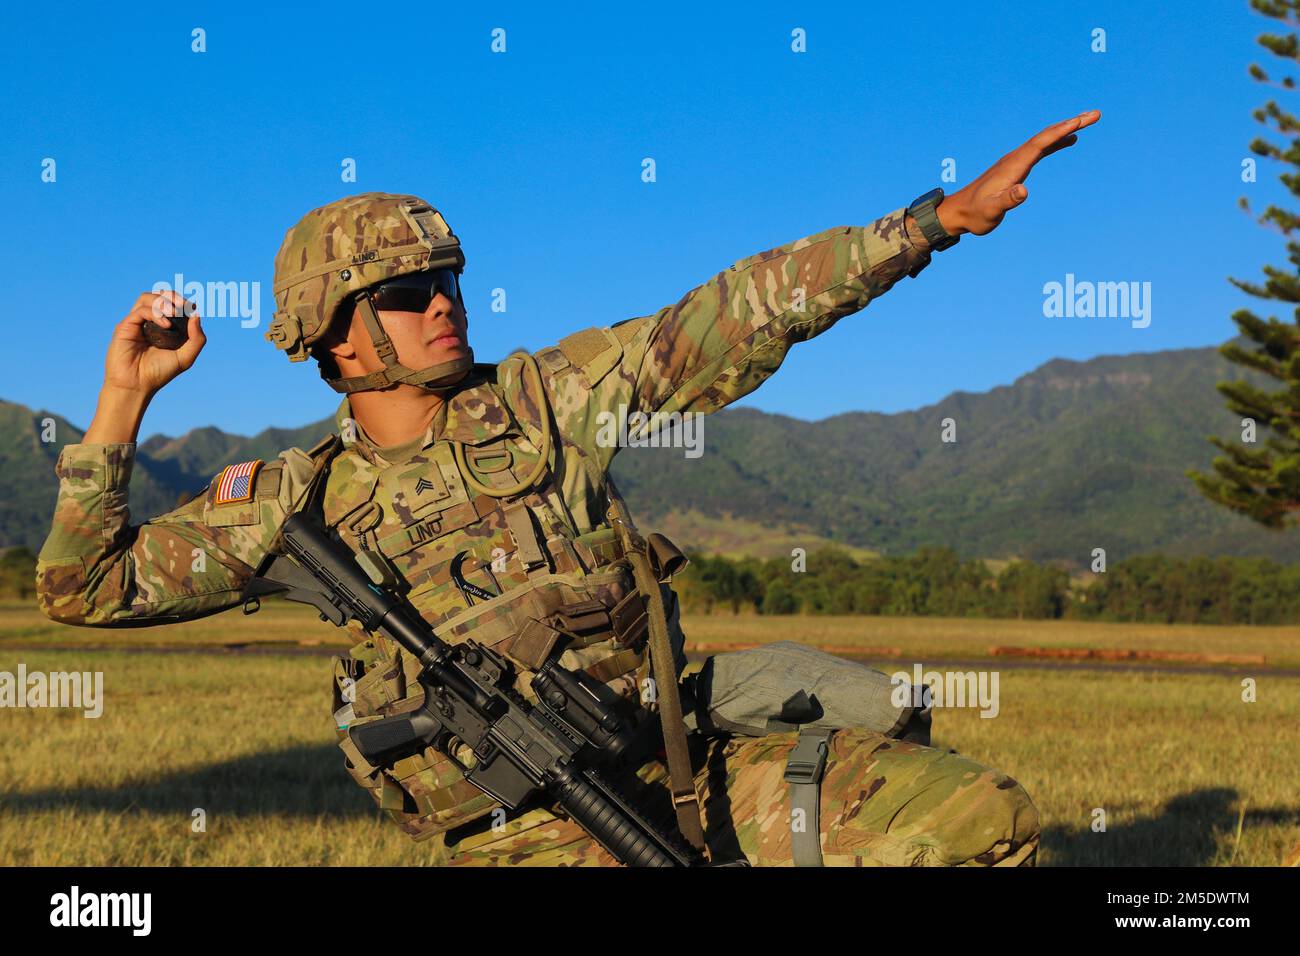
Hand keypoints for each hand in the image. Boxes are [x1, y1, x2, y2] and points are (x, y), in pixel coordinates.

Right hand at [103, 290, 206, 396]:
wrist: (136, 385)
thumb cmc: (159, 373)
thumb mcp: (186, 357)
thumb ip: (196, 339)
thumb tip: (197, 315)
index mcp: (162, 326)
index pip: (171, 304)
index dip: (182, 302)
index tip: (193, 308)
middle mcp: (148, 321)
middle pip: (159, 295)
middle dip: (173, 296)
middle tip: (184, 305)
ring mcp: (136, 322)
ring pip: (147, 298)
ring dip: (163, 301)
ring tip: (175, 312)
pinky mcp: (125, 326)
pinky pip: (141, 311)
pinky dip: (155, 314)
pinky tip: (166, 325)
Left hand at [937, 109, 1100, 236]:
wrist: (959, 212)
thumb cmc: (976, 214)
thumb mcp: (991, 211)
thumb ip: (1007, 201)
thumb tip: (1023, 191)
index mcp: (1013, 165)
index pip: (1042, 142)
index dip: (1062, 130)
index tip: (1082, 121)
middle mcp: (1015, 158)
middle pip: (1046, 135)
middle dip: (1071, 124)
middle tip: (1096, 115)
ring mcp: (1015, 161)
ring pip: (1044, 140)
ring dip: (1066, 129)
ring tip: (1088, 121)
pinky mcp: (1015, 168)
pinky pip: (1040, 149)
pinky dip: (1056, 142)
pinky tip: (1068, 141)